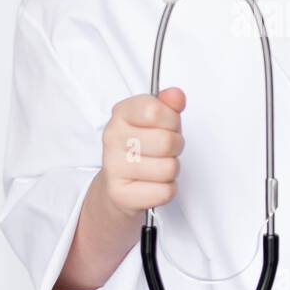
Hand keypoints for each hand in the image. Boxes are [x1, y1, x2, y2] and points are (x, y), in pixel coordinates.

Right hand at [101, 86, 185, 218]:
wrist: (118, 185)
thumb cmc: (142, 148)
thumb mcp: (156, 121)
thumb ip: (168, 105)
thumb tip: (176, 96)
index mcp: (121, 113)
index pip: (155, 110)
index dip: (171, 119)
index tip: (167, 125)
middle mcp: (113, 137)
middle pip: (167, 141)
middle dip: (176, 147)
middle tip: (165, 150)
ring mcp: (113, 166)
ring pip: (168, 168)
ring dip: (171, 170)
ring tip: (158, 167)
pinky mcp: (120, 193)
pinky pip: (164, 191)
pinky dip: (166, 190)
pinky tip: (153, 184)